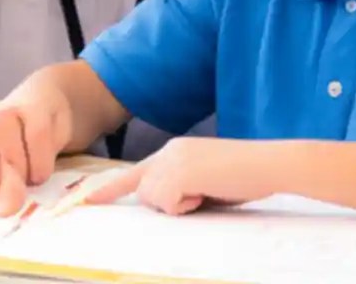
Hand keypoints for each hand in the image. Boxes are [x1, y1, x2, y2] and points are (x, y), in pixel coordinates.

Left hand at [85, 137, 273, 214]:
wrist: (268, 163)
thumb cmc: (245, 176)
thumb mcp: (206, 180)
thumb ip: (181, 187)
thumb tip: (167, 203)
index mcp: (174, 151)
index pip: (136, 173)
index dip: (110, 189)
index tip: (87, 201)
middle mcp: (168, 152)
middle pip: (144, 191)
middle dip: (167, 203)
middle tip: (201, 194)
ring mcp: (171, 160)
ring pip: (153, 198)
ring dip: (179, 204)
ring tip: (207, 191)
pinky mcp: (178, 172)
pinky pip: (169, 203)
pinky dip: (188, 205)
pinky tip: (207, 191)